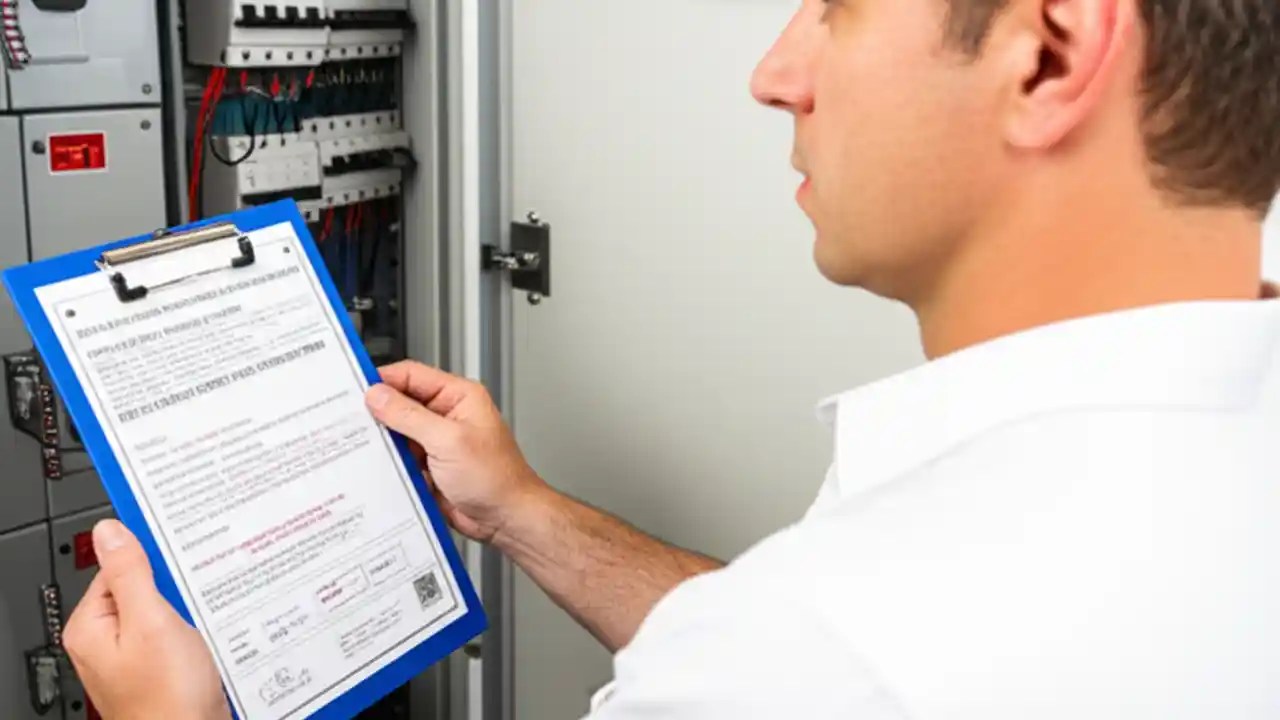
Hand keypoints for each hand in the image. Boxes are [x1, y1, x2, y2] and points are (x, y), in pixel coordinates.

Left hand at [63, 520, 229, 719]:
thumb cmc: (168, 698)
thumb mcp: (151, 622)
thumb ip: (130, 573)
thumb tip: (110, 532)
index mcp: (91, 627)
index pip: (116, 568)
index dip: (150, 560)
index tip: (176, 554)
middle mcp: (106, 642)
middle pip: (142, 588)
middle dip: (174, 588)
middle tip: (193, 597)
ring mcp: (133, 656)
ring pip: (163, 611)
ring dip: (188, 609)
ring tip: (202, 623)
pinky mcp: (158, 667)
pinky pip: (175, 633)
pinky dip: (194, 629)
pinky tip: (207, 637)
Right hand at [366, 361, 548, 542]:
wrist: (506, 518)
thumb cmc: (496, 478)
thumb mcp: (448, 441)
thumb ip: (410, 416)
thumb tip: (378, 395)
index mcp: (459, 397)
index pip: (412, 375)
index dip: (383, 380)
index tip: (354, 389)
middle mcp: (447, 415)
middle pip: (401, 403)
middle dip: (378, 412)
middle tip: (350, 420)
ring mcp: (437, 441)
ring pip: (398, 432)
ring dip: (383, 441)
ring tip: (362, 446)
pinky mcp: (429, 465)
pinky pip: (401, 457)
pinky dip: (389, 462)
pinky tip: (376, 467)